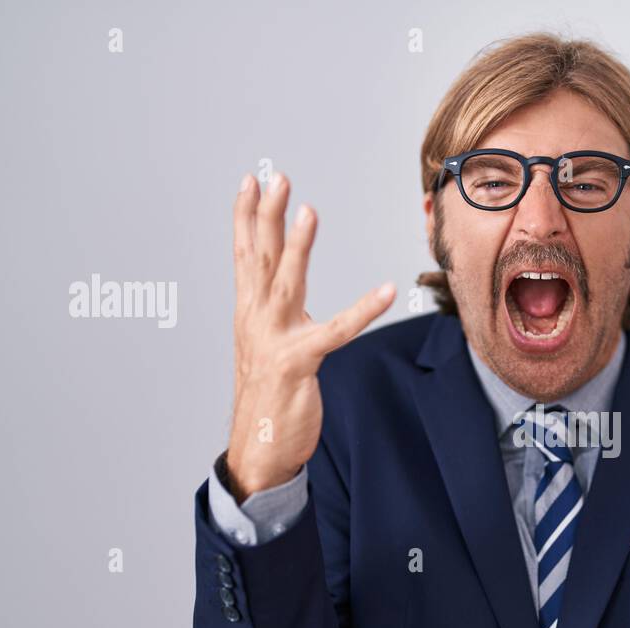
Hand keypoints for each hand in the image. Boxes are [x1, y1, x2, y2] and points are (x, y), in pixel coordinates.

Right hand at [227, 172, 394, 499]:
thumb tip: (285, 292)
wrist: (258, 448)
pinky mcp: (299, 364)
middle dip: (268, 216)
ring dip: (299, 247)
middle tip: (276, 179)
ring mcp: (274, 342)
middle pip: (261, 259)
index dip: (246, 218)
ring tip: (309, 211)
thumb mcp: (267, 349)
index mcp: (249, 315)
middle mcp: (256, 321)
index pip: (245, 257)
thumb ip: (276, 317)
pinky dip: (363, 309)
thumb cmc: (268, 399)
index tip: (250, 183)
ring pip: (287, 283)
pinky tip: (384, 290)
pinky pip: (337, 331)